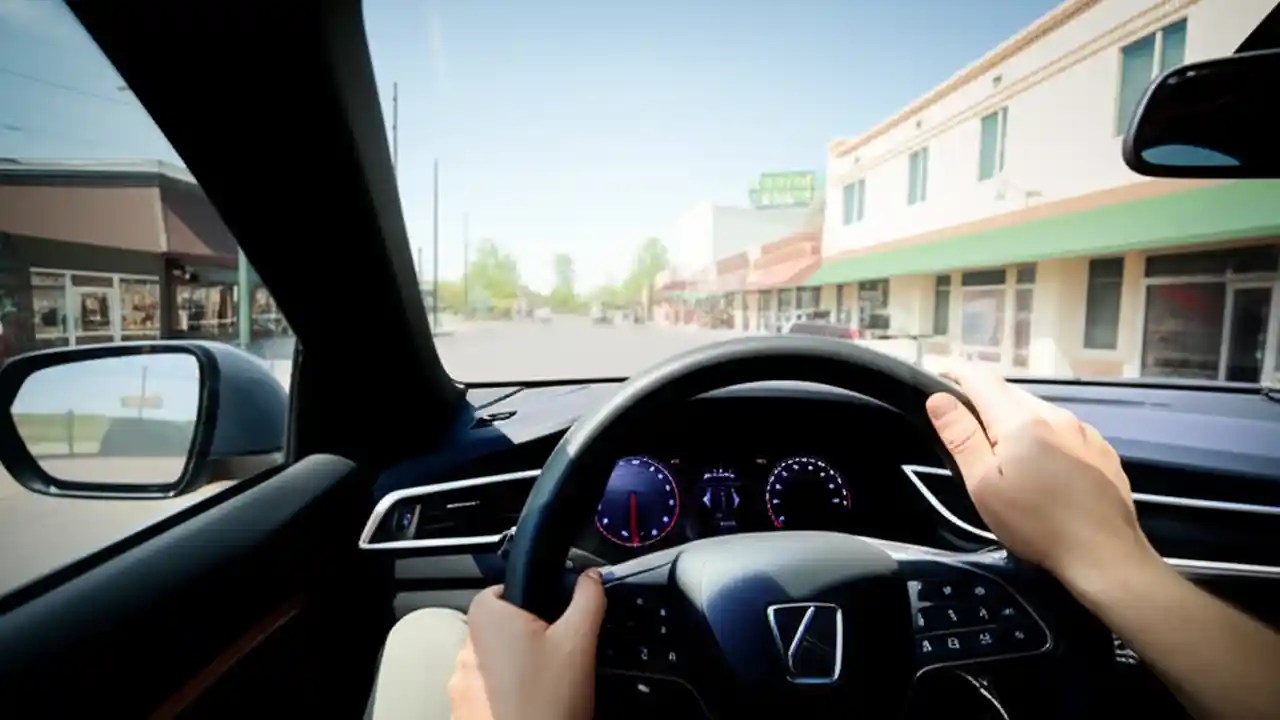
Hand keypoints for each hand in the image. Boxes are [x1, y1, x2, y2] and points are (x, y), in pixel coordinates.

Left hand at [449, 570, 605, 719]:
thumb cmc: (549, 701)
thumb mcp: (580, 642)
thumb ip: (587, 601)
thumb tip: (591, 578)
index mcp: (487, 619)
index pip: (499, 590)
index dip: (529, 600)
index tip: (551, 618)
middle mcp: (465, 649)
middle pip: (498, 629)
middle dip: (526, 639)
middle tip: (556, 657)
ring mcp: (459, 685)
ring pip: (491, 665)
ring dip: (513, 672)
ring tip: (546, 689)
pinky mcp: (462, 714)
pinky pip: (483, 696)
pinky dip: (503, 699)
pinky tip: (531, 708)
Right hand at [925, 363, 1158, 592]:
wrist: (1104, 555)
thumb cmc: (1035, 524)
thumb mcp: (983, 485)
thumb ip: (962, 437)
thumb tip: (938, 398)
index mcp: (1021, 421)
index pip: (981, 378)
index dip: (956, 372)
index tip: (939, 374)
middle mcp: (1055, 416)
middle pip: (1011, 393)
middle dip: (984, 398)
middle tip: (965, 422)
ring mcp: (1084, 432)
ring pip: (1039, 411)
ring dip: (1016, 418)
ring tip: (1004, 447)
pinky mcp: (1102, 451)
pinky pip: (1065, 430)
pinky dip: (1045, 435)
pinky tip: (1044, 465)